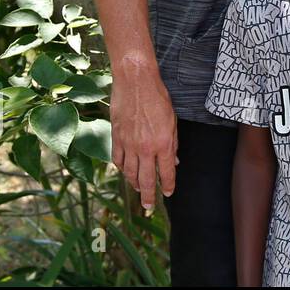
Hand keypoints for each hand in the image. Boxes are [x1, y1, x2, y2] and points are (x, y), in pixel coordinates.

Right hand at [111, 57, 177, 212]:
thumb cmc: (158, 98)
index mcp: (162, 143)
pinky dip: (122, 169)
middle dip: (148, 195)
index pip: (165, 172)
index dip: (167, 185)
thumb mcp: (173, 120)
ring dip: (134, 184)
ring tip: (139, 190)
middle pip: (145, 179)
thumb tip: (173, 161)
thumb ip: (173, 143)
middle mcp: (145, 148)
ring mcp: (128, 144)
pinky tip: (125, 172)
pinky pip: (117, 160)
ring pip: (129, 172)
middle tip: (149, 206)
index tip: (168, 194)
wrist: (135, 82)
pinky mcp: (116, 138)